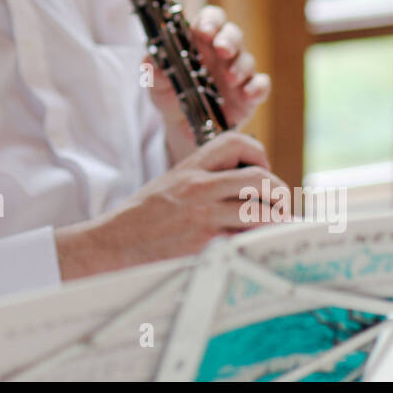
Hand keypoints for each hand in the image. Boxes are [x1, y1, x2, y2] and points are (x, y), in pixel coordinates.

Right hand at [54, 133, 290, 280]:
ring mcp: (203, 217)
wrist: (112, 245)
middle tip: (280, 207)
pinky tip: (257, 250)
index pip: (237, 143)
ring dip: (275, 222)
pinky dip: (259, 245)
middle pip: (260, 178)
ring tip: (273, 231)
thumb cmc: (140, 219)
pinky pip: (247, 242)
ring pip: (261, 213)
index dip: (259, 154)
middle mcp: (199, 188)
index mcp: (190, 168)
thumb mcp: (169, 184)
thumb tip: (243, 188)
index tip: (263, 172)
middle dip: (280, 194)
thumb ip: (202, 181)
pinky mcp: (205, 246)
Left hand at [147, 4, 270, 163]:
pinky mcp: (248, 94)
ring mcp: (237, 72)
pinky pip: (261, 85)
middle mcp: (221, 53)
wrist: (181, 128)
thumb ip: (154, 70)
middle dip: (229, 39)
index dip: (210, 20)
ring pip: (247, 59)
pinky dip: (257, 88)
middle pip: (233, 33)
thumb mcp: (156, 83)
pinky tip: (248, 94)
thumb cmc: (170, 94)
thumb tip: (151, 58)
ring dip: (239, 66)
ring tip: (229, 78)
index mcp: (199, 42)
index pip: (210, 19)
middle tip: (221, 49)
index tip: (203, 30)